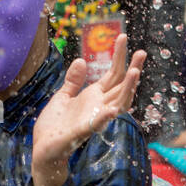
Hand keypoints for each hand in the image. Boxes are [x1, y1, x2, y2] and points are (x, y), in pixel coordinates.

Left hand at [31, 33, 144, 185]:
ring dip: (127, 89)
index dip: (119, 57)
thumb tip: (81, 60)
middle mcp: (99, 107)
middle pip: (120, 86)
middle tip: (141, 52)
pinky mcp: (81, 132)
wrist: (44, 147)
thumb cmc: (55, 124)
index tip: (124, 38)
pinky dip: (105, 118)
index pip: (112, 74)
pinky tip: (112, 110)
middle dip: (132, 69)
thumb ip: (74, 80)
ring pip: (117, 103)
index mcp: (94, 97)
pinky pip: (96, 125)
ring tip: (134, 72)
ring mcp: (93, 119)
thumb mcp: (63, 96)